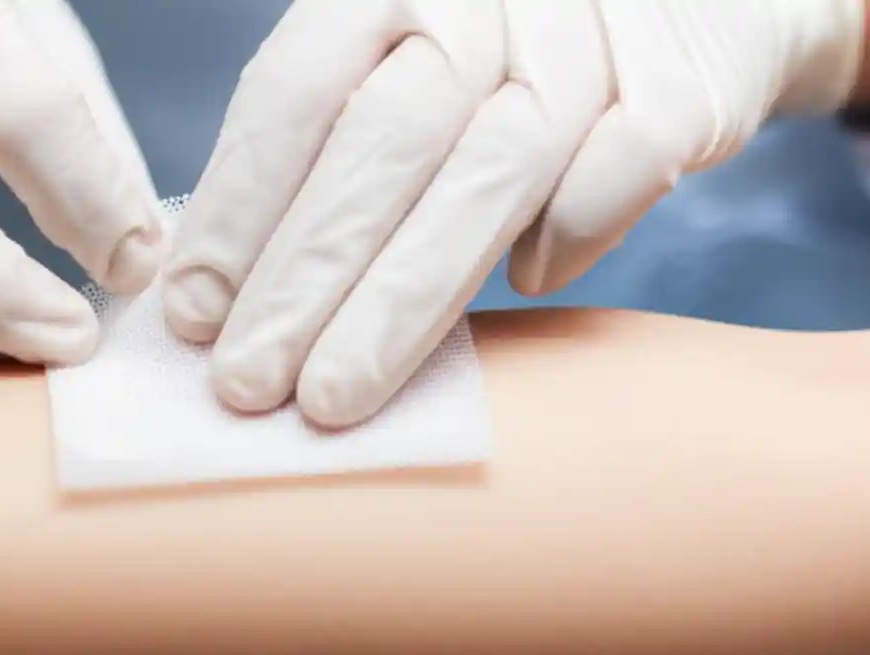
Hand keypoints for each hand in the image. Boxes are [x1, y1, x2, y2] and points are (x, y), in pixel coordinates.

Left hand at [164, 0, 863, 426]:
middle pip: (379, 147)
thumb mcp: (410, 51)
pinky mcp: (677, 88)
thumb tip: (239, 287)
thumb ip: (341, 141)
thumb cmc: (506, 47)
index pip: (294, 95)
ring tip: (333, 398)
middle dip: (303, 279)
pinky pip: (612, 177)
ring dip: (401, 302)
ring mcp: (584, 39)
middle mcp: (481, 1)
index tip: (192, 314)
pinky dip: (563, 240)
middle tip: (244, 385)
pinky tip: (522, 290)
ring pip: (485, 179)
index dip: (237, 208)